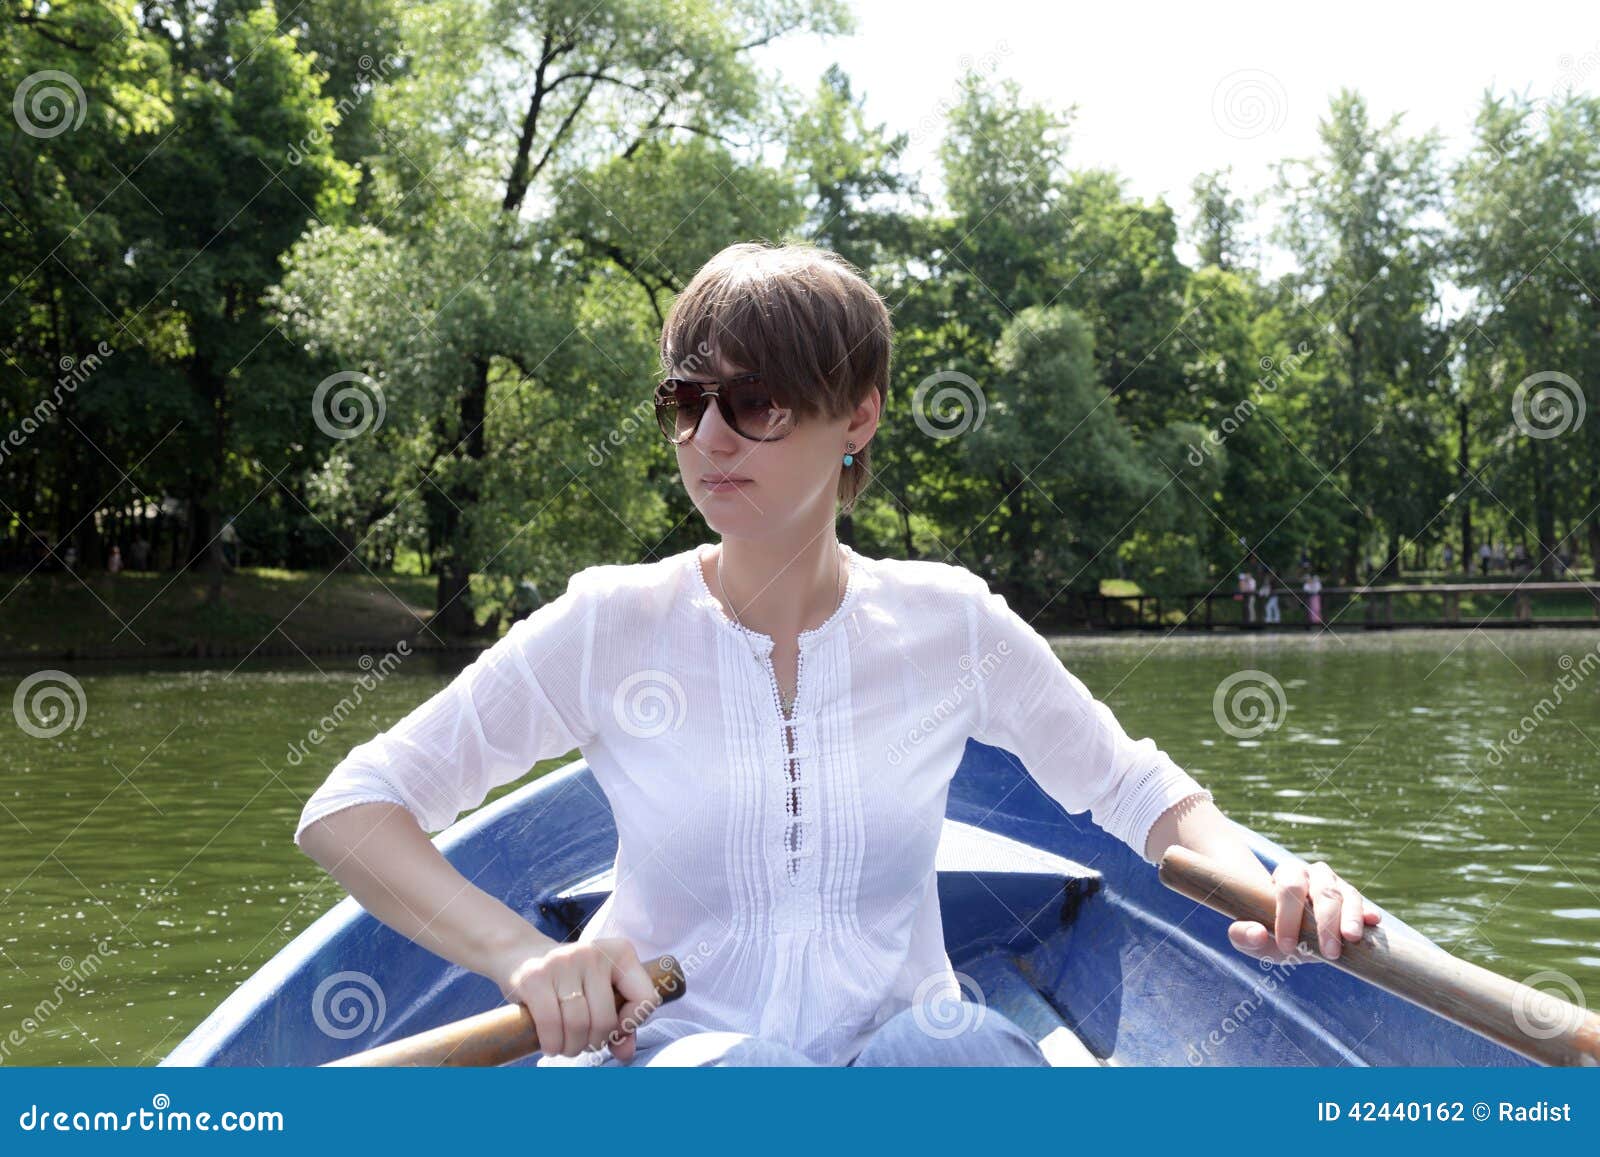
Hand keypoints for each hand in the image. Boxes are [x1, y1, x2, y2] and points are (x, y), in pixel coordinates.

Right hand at [493, 937, 657, 1062]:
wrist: (522, 954)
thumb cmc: (571, 980)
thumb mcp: (601, 992)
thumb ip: (620, 1023)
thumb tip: (626, 1054)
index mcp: (620, 952)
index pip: (645, 998)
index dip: (630, 1024)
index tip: (614, 1028)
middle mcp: (594, 952)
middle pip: (605, 1020)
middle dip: (594, 1043)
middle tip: (584, 1043)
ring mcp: (562, 962)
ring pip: (578, 1025)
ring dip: (572, 1048)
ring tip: (567, 1045)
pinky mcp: (535, 976)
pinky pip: (551, 1025)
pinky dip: (553, 1044)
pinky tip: (551, 1045)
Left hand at [1226, 860, 1380, 964]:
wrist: (1295, 935)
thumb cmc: (1269, 933)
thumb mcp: (1249, 938)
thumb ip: (1242, 935)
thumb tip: (1257, 934)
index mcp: (1286, 876)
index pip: (1288, 887)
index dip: (1289, 916)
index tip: (1287, 946)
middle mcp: (1314, 875)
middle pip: (1323, 890)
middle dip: (1325, 921)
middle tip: (1328, 952)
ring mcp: (1337, 886)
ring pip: (1347, 895)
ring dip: (1350, 917)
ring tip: (1352, 939)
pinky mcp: (1354, 901)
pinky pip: (1364, 904)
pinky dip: (1368, 913)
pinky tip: (1373, 922)